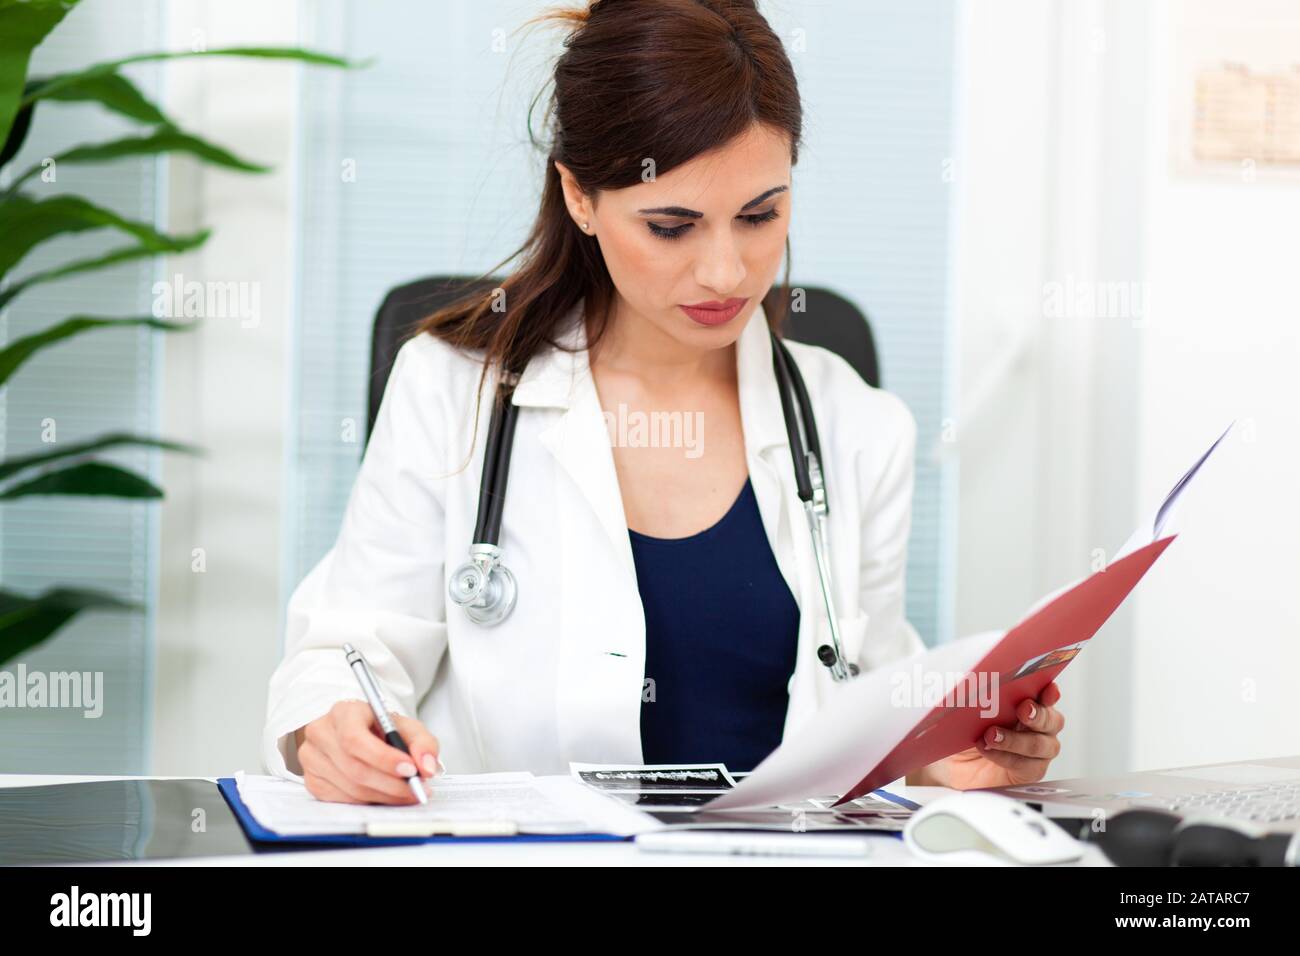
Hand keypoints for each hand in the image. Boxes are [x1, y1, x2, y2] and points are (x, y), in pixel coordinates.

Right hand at [293, 700, 441, 803]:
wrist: (362, 733)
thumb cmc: (382, 729)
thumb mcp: (407, 727)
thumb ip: (423, 743)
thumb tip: (427, 767)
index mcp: (343, 712)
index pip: (355, 739)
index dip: (383, 758)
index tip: (410, 770)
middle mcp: (321, 732)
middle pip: (354, 767)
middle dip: (391, 783)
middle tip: (416, 788)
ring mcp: (312, 758)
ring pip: (350, 787)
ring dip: (384, 795)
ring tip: (407, 793)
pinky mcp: (312, 780)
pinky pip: (343, 799)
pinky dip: (369, 801)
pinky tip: (386, 795)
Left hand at [918, 682, 1064, 790]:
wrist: (951, 764)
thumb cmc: (963, 730)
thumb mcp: (966, 708)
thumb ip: (978, 694)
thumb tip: (975, 679)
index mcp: (1027, 701)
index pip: (1046, 694)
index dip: (1050, 692)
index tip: (1048, 689)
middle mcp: (1037, 725)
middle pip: (1051, 720)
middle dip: (1038, 714)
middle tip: (1022, 709)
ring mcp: (1036, 750)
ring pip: (1042, 744)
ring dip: (1016, 739)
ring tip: (991, 734)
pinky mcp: (1030, 771)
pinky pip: (1027, 765)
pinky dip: (1006, 756)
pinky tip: (988, 749)